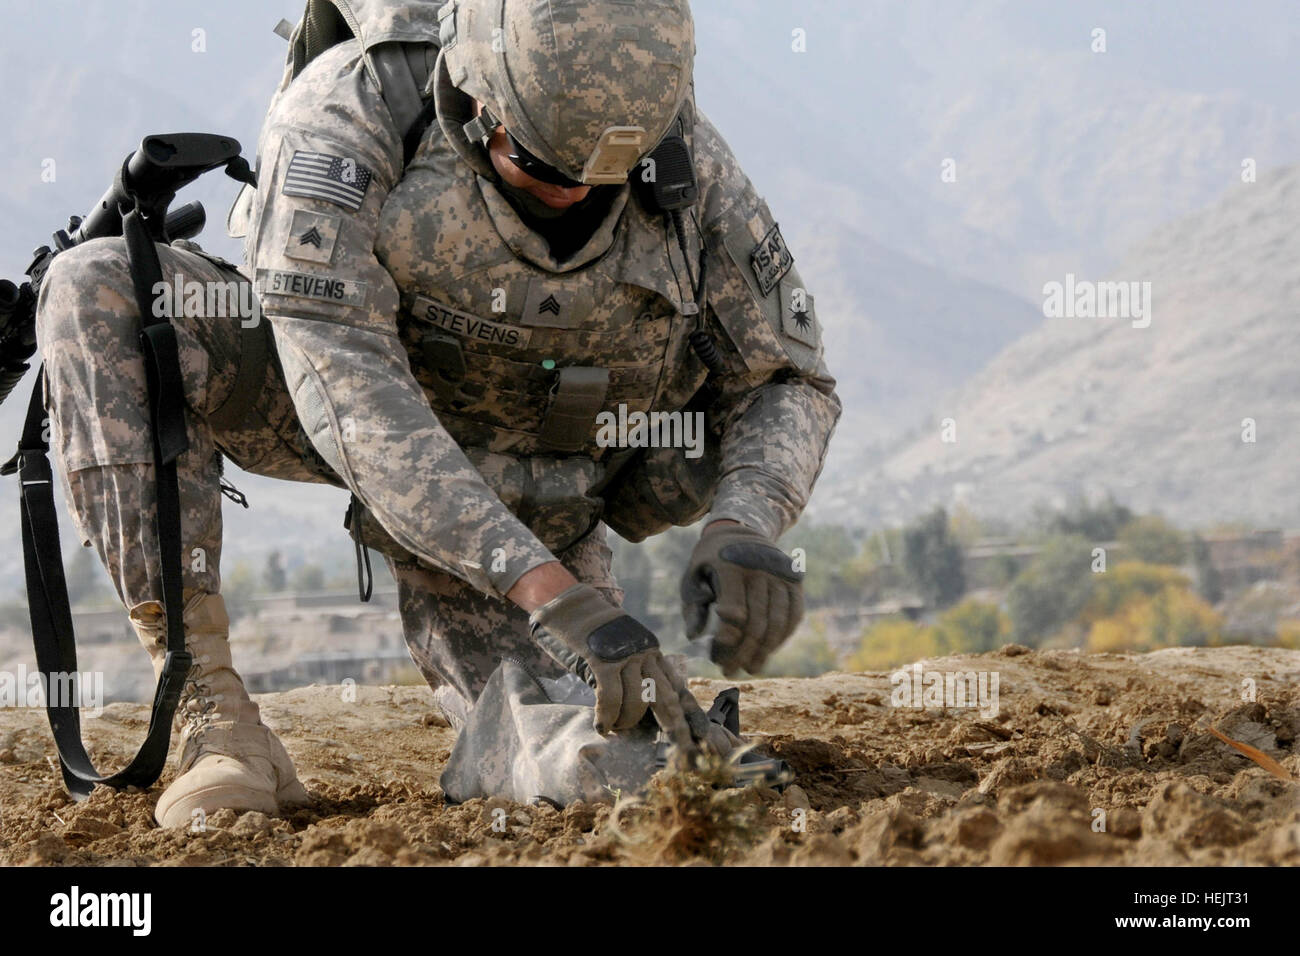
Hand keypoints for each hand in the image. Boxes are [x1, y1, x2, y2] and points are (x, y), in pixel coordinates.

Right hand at [529, 583, 705, 751]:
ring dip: (626, 722)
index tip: (706, 739)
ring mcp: (625, 656)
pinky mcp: (602, 659)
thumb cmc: (593, 637)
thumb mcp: (622, 655)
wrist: (569, 605)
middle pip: (667, 698)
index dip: (693, 716)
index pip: (679, 688)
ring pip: (638, 701)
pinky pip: (610, 696)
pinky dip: (606, 716)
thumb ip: (633, 679)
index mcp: (654, 655)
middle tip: (682, 754)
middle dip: (676, 729)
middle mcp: (646, 654)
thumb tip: (639, 717)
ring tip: (615, 728)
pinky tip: (601, 726)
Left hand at [681, 521, 803, 675]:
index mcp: (730, 565)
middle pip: (756, 622)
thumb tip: (695, 637)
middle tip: (730, 671)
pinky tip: (769, 650)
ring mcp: (780, 573)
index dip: (726, 638)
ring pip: (777, 622)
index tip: (716, 657)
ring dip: (764, 651)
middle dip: (742, 652)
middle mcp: (760, 568)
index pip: (733, 610)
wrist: (741, 528)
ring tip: (751, 667)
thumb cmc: (710, 560)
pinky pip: (793, 615)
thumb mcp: (693, 575)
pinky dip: (782, 636)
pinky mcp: (794, 579)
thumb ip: (692, 605)